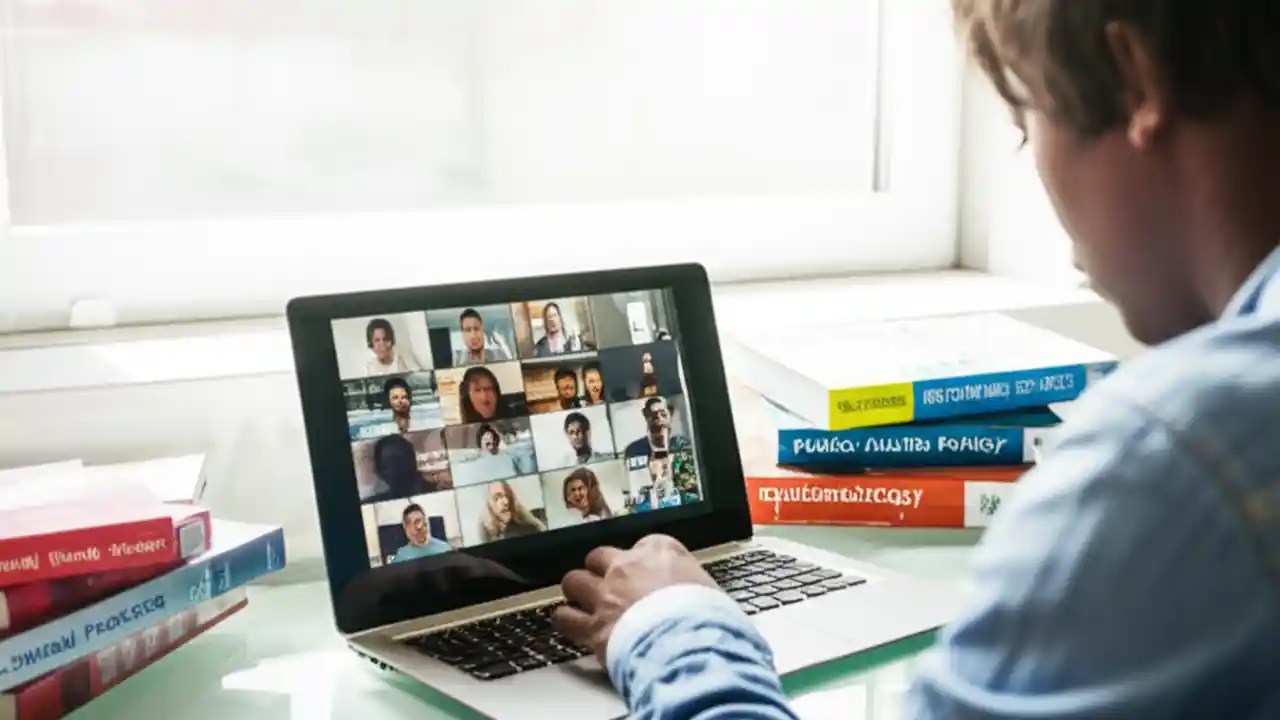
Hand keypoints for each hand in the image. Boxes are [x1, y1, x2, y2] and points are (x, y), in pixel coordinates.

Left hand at [552, 534, 718, 661]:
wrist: (691, 645)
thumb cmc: (709, 619)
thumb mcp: (712, 592)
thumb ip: (697, 590)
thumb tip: (706, 604)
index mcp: (662, 552)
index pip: (644, 544)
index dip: (642, 560)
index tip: (645, 570)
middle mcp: (628, 568)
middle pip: (600, 557)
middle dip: (600, 570)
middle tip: (606, 584)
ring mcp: (606, 595)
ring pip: (574, 581)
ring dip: (577, 590)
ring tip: (581, 601)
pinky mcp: (593, 626)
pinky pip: (565, 617)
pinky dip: (566, 621)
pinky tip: (570, 624)